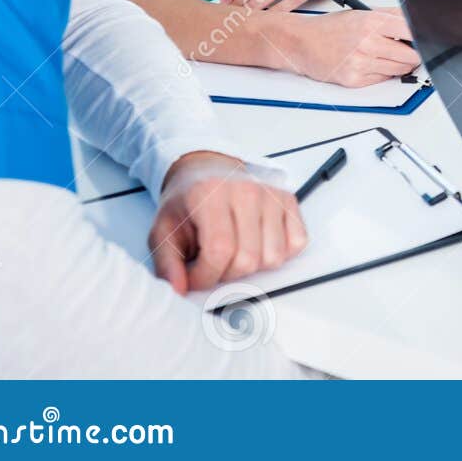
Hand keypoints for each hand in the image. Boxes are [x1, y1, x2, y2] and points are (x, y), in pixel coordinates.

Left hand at [148, 151, 306, 294]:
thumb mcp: (164, 231)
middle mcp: (245, 192)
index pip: (219, 251)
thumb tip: (178, 289)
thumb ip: (167, 264)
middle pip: (248, 259)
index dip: (205, 276)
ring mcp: (270, 195)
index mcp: (210, 195)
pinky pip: (297, 243)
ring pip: (273, 257)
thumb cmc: (188, 202)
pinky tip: (259, 244)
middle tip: (213, 263)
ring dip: (253, 267)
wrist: (206, 171)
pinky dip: (280, 253)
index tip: (195, 276)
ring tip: (235, 252)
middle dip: (226, 274)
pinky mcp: (288, 200)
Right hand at [282, 8, 421, 87]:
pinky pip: (383, 79)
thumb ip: (391, 16)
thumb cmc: (331, 28)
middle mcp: (367, 43)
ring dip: (401, 65)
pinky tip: (373, 63)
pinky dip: (383, 73)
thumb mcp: (362, 13)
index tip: (426, 40)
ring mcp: (361, 63)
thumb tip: (417, 21)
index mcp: (371, 22)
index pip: (412, 32)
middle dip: (414, 54)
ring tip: (389, 56)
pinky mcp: (354, 80)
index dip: (422, 38)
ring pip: (400, 70)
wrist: (301, 43)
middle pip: (411, 56)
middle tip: (410, 51)